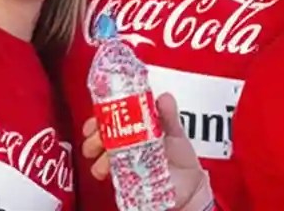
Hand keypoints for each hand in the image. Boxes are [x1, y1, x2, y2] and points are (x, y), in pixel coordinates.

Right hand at [82, 94, 213, 210]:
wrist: (189, 184)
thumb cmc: (180, 156)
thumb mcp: (175, 131)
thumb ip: (168, 115)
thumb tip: (164, 98)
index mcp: (135, 127)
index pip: (110, 118)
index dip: (99, 119)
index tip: (94, 121)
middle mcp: (126, 143)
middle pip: (101, 137)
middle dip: (94, 138)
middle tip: (95, 140)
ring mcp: (124, 162)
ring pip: (102, 156)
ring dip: (98, 157)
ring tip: (104, 160)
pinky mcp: (125, 179)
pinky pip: (110, 174)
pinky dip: (105, 171)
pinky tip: (108, 171)